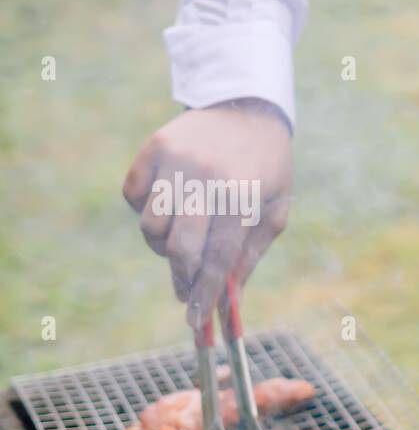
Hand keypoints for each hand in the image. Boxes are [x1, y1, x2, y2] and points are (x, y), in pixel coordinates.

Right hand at [123, 99, 292, 327]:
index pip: (218, 258)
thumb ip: (249, 255)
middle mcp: (206, 177)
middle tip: (186, 288)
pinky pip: (134, 196)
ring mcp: (176, 159)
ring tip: (181, 241)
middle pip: (178, 247)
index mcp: (243, 196)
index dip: (204, 294)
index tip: (195, 320)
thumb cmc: (267, 169)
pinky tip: (168, 206)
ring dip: (161, 245)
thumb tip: (225, 299)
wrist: (248, 108)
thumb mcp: (273, 211)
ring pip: (150, 225)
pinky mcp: (153, 147)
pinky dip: (144, 210)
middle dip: (181, 277)